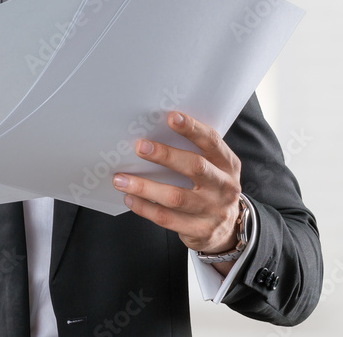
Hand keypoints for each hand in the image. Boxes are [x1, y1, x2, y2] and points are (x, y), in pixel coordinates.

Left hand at [112, 111, 241, 256]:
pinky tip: (129, 198)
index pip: (212, 142)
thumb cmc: (210, 188)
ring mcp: (214, 210)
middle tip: (139, 146)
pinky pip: (167, 219)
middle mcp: (224, 186)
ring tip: (120, 179)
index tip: (171, 117)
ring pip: (175, 197)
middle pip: (195, 167)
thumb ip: (192, 152)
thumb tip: (151, 135)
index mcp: (227, 164)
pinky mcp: (200, 230)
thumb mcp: (213, 169)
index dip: (193, 129)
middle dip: (165, 155)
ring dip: (144, 187)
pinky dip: (144, 208)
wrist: (228, 230)